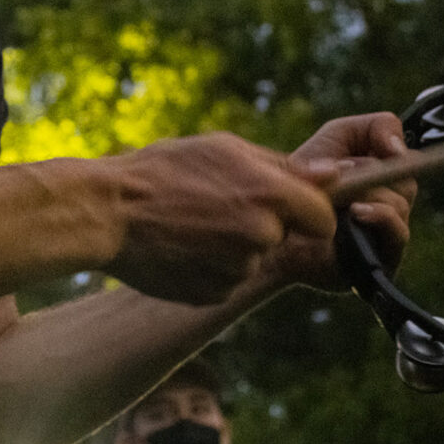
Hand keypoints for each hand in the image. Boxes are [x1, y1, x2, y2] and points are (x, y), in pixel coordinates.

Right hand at [103, 132, 339, 303]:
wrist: (108, 213)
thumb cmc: (164, 170)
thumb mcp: (223, 149)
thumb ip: (283, 166)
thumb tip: (335, 175)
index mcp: (270, 195)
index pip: (324, 218)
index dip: (309, 211)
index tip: (291, 205)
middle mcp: (260, 236)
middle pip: (284, 238)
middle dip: (265, 225)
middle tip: (221, 206)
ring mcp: (236, 271)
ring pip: (252, 260)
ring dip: (234, 247)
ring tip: (193, 224)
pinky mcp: (213, 294)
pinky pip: (226, 281)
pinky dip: (211, 268)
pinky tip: (183, 247)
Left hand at [274, 112, 415, 286]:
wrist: (276, 226)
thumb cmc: (305, 179)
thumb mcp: (338, 136)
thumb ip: (376, 127)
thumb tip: (401, 149)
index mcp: (389, 177)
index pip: (411, 161)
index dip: (397, 152)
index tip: (384, 149)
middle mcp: (393, 204)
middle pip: (408, 180)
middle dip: (376, 171)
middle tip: (345, 171)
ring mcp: (389, 233)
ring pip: (401, 204)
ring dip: (368, 194)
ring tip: (339, 197)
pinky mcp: (384, 258)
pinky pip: (398, 232)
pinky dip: (380, 216)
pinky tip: (356, 212)